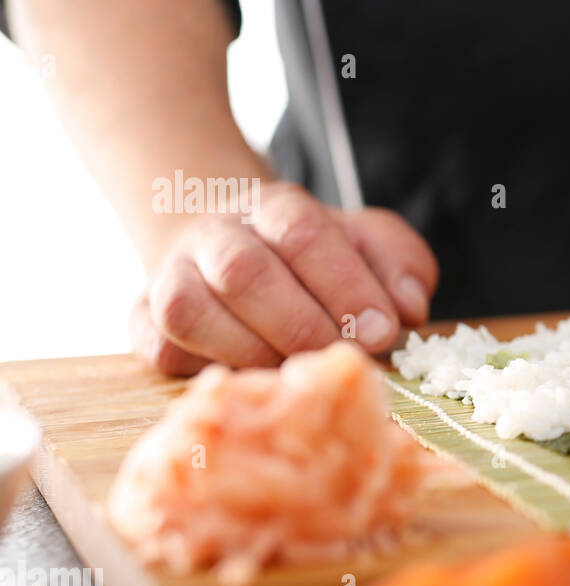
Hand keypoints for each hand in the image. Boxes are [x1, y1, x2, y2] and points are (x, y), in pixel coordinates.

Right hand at [131, 182, 437, 373]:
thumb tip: (410, 306)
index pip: (302, 232)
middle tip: (340, 357)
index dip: (344, 284)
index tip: (383, 329)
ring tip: (297, 371)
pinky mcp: (142, 320)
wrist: (233, 247)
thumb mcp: (371, 246)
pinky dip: (208, 370)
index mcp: (276, 208)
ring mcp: (171, 276)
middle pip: (243, 271)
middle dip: (301, 325)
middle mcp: (216, 235)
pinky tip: (253, 377)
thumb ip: (400, 265)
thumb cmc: (316, 260)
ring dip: (253, 352)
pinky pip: (161, 349)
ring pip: (190, 311)